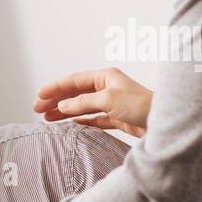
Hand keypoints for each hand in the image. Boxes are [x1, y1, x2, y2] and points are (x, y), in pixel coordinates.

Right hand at [33, 67, 151, 138]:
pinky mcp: (116, 117)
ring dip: (64, 112)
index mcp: (105, 77)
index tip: (39, 95)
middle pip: (75, 93)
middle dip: (56, 101)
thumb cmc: (141, 105)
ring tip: (47, 119)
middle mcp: (107, 88)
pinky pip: (92, 118)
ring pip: (81, 106)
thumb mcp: (108, 100)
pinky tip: (69, 124)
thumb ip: (82, 102)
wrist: (164, 122)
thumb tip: (62, 106)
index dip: (55, 87)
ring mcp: (111, 103)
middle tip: (37, 109)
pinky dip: (79, 121)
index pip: (74, 81)